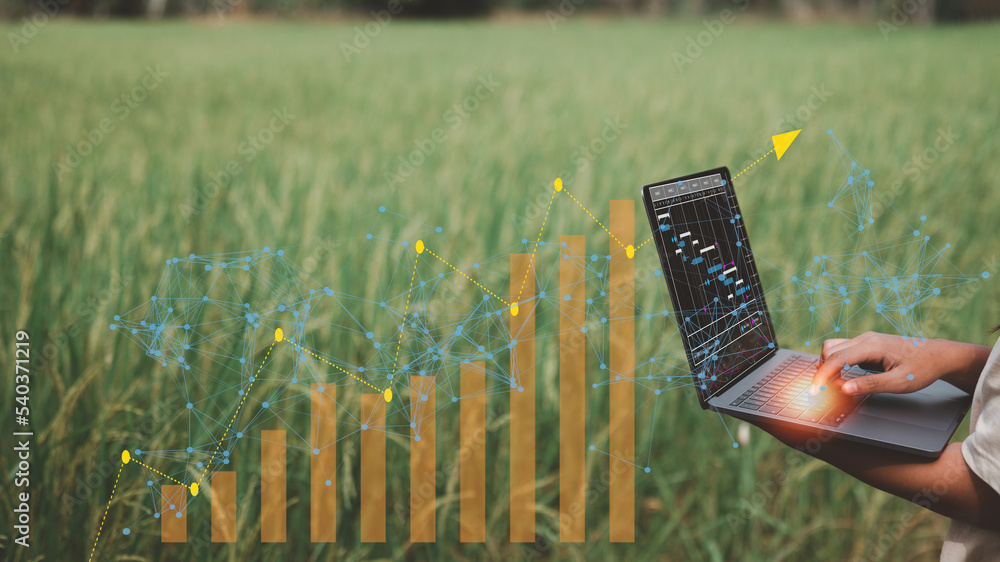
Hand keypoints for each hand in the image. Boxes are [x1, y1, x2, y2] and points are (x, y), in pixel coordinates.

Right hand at [809, 332, 954, 396]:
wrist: (938, 355)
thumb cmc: (923, 368)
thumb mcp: (900, 383)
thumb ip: (871, 385)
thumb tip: (844, 388)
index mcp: (873, 346)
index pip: (837, 358)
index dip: (822, 375)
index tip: (814, 390)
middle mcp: (866, 339)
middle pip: (830, 350)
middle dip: (823, 370)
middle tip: (826, 391)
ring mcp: (866, 339)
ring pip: (833, 347)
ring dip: (828, 364)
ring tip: (833, 383)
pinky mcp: (867, 344)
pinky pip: (842, 349)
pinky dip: (836, 361)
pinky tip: (841, 375)